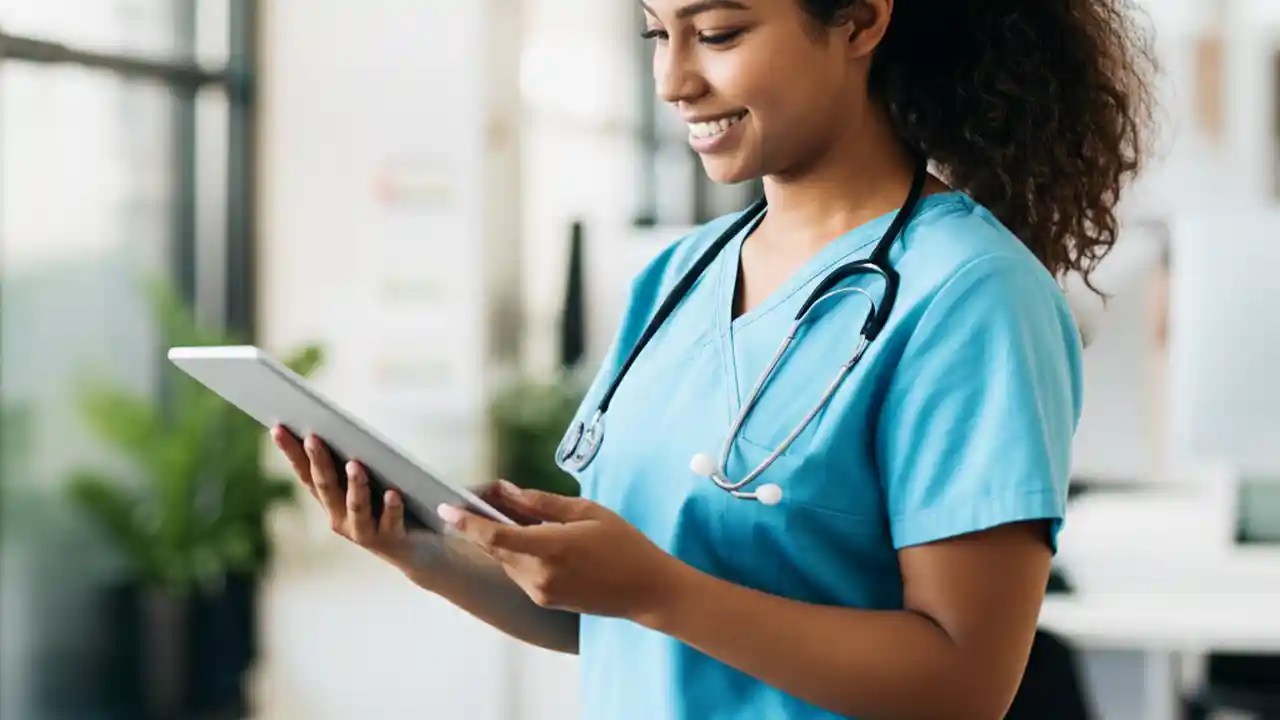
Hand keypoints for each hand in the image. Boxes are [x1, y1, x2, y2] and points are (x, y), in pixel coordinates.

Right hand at [270, 426, 455, 577]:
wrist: (416, 551)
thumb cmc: (387, 508)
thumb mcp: (369, 483)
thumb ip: (353, 463)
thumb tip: (346, 428)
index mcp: (330, 499)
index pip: (306, 473)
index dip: (291, 452)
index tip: (278, 429)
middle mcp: (340, 517)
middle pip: (327, 486)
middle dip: (319, 461)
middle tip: (313, 438)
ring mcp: (363, 530)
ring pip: (356, 506)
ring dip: (355, 485)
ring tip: (355, 465)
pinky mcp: (391, 539)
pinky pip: (391, 521)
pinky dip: (391, 508)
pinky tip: (393, 494)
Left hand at [437, 481, 681, 619]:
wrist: (646, 590)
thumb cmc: (623, 545)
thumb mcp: (587, 512)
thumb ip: (542, 503)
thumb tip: (507, 492)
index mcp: (550, 549)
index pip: (494, 535)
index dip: (466, 522)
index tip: (445, 508)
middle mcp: (538, 575)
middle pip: (494, 547)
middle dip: (480, 525)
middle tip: (475, 500)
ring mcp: (540, 592)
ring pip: (505, 559)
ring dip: (501, 538)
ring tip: (508, 513)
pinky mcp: (544, 601)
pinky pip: (519, 571)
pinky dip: (517, 553)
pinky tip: (528, 537)